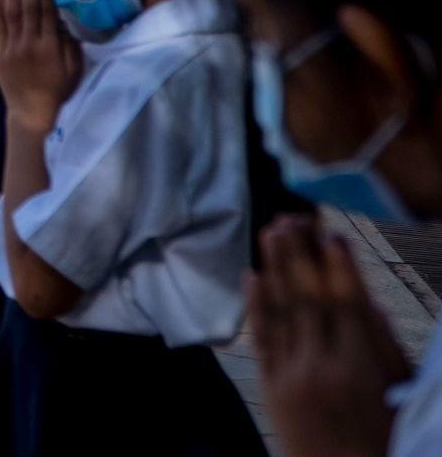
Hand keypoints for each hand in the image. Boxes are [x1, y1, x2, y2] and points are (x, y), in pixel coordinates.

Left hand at [0, 0, 84, 131]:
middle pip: (29, 8)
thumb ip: (71, 46)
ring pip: (11, 15)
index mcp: (50, 46)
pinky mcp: (0, 54)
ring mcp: (12, 48)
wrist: (32, 112)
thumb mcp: (74, 70)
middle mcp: (30, 43)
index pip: (47, 12)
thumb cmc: (58, 92)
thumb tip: (65, 23)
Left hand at [250, 214, 406, 456]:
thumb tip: (369, 301)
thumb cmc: (384, 437)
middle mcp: (322, 368)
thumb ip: (383, 346)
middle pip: (309, 299)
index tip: (334, 233)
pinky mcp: (270, 387)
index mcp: (361, 369)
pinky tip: (252, 275)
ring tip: (272, 231)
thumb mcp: (398, 392)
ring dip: (276, 267)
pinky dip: (256, 305)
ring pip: (281, 312)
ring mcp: (291, 376)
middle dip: (301, 255)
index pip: (347, 306)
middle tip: (293, 216)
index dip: (340, 268)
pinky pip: (260, 339)